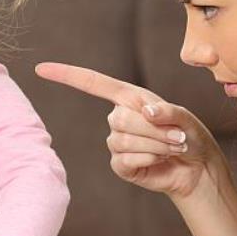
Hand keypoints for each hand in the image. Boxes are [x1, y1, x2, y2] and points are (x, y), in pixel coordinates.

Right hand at [35, 62, 225, 197]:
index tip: (41, 69)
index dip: (67, 75)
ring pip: (123, 140)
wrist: (195, 166)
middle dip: (153, 129)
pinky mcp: (120, 164)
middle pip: (118, 118)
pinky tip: (160, 159)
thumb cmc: (188, 135)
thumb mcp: (183, 117)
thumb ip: (166, 111)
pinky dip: (148, 158)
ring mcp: (116, 142)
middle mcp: (118, 118)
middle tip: (177, 136)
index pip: (92, 83)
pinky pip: (124, 158)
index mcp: (128, 98)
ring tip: (174, 146)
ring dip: (155, 144)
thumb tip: (146, 112)